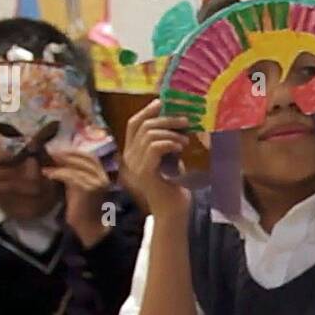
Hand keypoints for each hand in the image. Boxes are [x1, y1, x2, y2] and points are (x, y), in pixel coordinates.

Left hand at [44, 151, 111, 248]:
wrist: (89, 229)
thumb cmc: (83, 210)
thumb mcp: (79, 188)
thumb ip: (75, 175)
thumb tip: (60, 163)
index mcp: (103, 176)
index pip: (91, 157)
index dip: (75, 152)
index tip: (59, 151)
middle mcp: (102, 177)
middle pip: (85, 158)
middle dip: (67, 154)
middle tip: (51, 154)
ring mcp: (96, 183)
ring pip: (77, 166)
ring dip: (59, 164)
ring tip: (47, 166)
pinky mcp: (88, 189)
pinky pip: (71, 176)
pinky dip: (58, 173)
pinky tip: (49, 174)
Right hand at [124, 99, 191, 220]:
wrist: (173, 211)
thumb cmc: (174, 185)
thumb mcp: (170, 158)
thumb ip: (167, 142)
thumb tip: (178, 121)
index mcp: (133, 152)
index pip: (133, 124)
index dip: (147, 111)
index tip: (163, 103)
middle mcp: (130, 157)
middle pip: (142, 125)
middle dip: (165, 119)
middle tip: (185, 121)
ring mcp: (135, 164)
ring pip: (149, 134)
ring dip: (171, 133)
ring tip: (185, 141)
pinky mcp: (144, 172)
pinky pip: (154, 147)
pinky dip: (169, 143)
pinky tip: (180, 148)